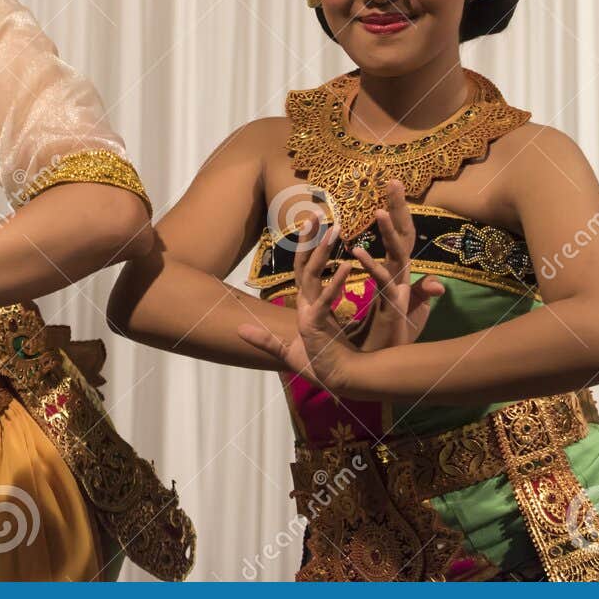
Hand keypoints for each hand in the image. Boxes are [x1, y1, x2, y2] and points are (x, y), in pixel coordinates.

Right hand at [237, 215, 359, 390]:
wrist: (337, 385)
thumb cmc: (330, 364)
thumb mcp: (318, 338)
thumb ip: (299, 323)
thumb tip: (252, 324)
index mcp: (309, 305)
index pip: (304, 269)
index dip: (306, 245)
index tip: (312, 223)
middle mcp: (304, 306)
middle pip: (302, 266)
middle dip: (308, 239)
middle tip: (317, 213)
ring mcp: (307, 315)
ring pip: (310, 277)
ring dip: (321, 252)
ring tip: (334, 229)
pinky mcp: (314, 326)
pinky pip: (325, 299)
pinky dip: (334, 282)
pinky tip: (346, 264)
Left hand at [356, 179, 444, 351]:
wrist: (386, 365)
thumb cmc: (395, 336)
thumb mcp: (405, 311)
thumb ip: (419, 294)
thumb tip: (437, 284)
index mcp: (399, 273)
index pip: (401, 235)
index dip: (399, 210)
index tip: (392, 183)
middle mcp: (402, 278)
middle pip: (403, 236)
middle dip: (400, 208)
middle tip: (392, 180)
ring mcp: (400, 292)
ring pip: (397, 256)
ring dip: (389, 233)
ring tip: (380, 210)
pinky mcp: (393, 308)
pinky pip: (383, 283)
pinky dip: (372, 267)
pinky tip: (357, 252)